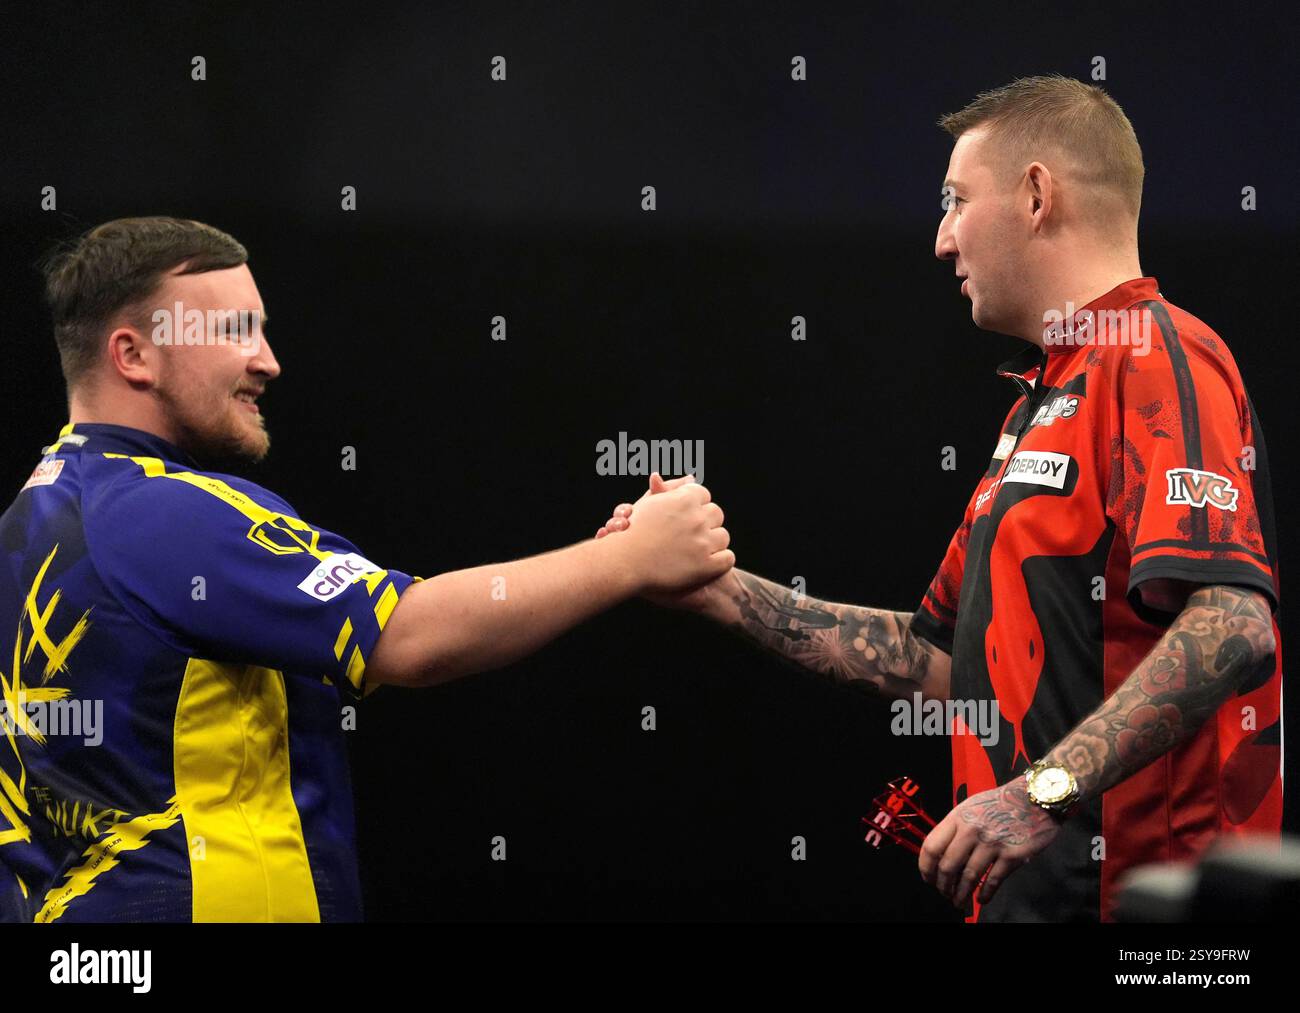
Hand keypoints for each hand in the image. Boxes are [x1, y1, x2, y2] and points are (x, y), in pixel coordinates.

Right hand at [611, 476, 732, 593]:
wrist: (623, 565)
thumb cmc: (632, 533)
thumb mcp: (648, 505)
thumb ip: (671, 490)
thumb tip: (691, 478)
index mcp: (684, 499)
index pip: (703, 495)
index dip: (693, 506)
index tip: (683, 517)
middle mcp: (697, 518)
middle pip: (717, 513)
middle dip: (706, 523)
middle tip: (689, 535)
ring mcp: (703, 543)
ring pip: (723, 536)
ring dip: (713, 543)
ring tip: (694, 551)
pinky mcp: (707, 566)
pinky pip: (727, 558)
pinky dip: (719, 562)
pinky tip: (705, 565)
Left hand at [917, 778, 1060, 913]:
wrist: (1036, 797)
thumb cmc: (1002, 802)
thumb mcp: (971, 806)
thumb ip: (956, 826)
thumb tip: (942, 854)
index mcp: (958, 817)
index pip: (931, 846)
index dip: (926, 867)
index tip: (928, 878)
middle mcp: (972, 830)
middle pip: (947, 866)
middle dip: (943, 885)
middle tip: (945, 893)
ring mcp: (992, 843)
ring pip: (969, 877)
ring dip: (961, 894)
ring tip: (959, 902)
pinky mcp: (1012, 854)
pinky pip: (993, 880)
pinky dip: (985, 894)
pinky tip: (981, 899)